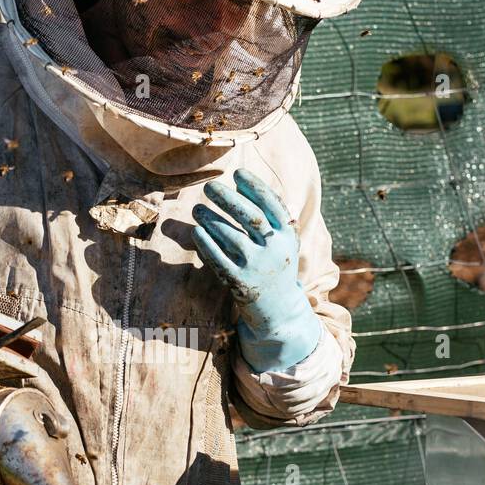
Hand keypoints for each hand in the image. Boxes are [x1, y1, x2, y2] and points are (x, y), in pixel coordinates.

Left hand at [191, 169, 321, 373]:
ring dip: (212, 220)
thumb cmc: (277, 265)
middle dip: (229, 199)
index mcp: (287, 236)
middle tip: (209, 187)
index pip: (272, 205)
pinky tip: (196, 231)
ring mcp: (257, 268)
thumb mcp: (284, 241)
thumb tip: (246, 181)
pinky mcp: (240, 284)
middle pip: (251, 217)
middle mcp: (275, 250)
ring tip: (197, 209)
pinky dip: (206, 244)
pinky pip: (219, 260)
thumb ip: (271, 215)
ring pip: (231, 237)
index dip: (255, 187)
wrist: (279, 311)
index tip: (237, 173)